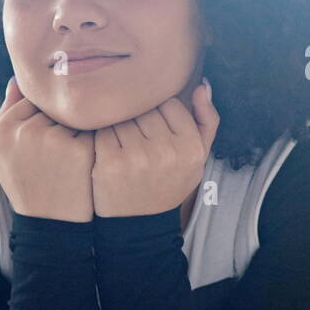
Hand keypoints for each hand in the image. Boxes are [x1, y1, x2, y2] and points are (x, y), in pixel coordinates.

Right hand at [0, 77, 94, 221]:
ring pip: (73, 114)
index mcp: (3, 130)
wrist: (50, 223)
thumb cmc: (27, 183)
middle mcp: (26, 131)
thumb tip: (17, 77)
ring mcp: (53, 139)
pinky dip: (92, 139)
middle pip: (53, 105)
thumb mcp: (5, 152)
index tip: (47, 135)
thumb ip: (8, 113)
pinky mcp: (79, 148)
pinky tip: (85, 160)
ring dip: (78, 127)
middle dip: (60, 120)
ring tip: (71, 156)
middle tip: (60, 149)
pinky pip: (91, 127)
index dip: (43, 116)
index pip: (31, 100)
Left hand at [91, 79, 219, 217]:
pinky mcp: (109, 162)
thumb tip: (202, 85)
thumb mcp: (198, 159)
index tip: (156, 129)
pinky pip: (103, 129)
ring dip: (119, 125)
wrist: (139, 224)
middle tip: (137, 137)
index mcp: (191, 147)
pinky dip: (103, 136)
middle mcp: (166, 151)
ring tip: (123, 144)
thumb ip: (206, 121)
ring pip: (123, 117)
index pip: (170, 104)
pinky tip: (109, 150)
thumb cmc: (169, 185)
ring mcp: (136, 156)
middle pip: (145, 109)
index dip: (160, 113)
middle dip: (138, 118)